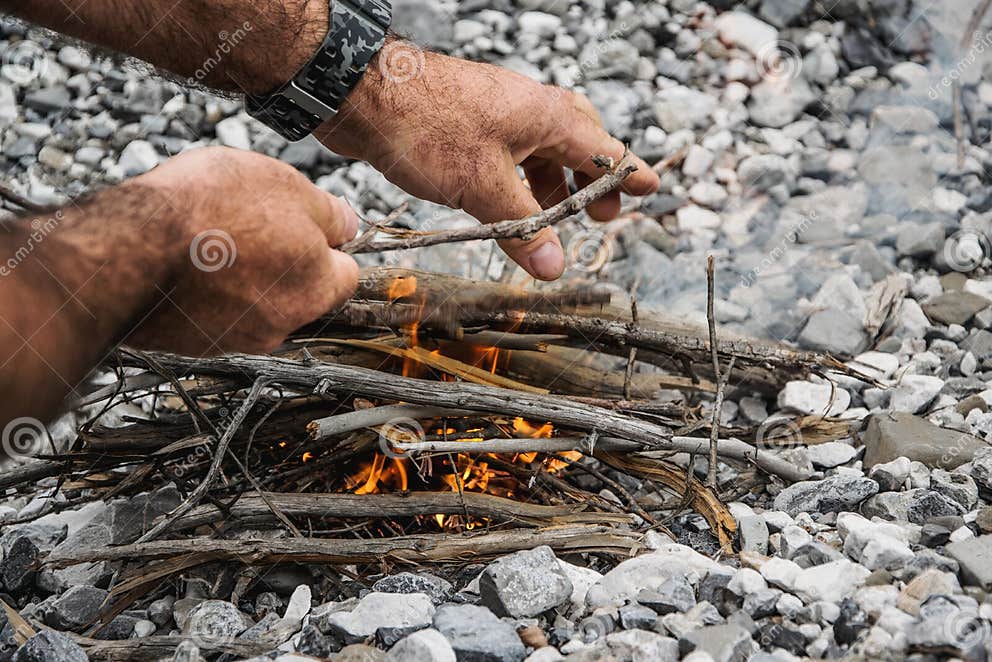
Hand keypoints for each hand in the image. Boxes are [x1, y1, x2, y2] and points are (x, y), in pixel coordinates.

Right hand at [128, 147, 358, 354]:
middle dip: (285, 262)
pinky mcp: (197, 343)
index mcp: (316, 287)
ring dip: (244, 277)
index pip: (345, 274)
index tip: (306, 225)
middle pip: (300, 291)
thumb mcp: (284, 185)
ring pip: (257, 304)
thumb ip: (327, 211)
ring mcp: (238, 338)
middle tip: (251, 224)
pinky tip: (187, 263)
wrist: (127, 249)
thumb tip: (347, 224)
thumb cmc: (207, 211)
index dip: (327, 244)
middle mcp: (283, 323)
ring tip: (213, 240)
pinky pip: (217, 315)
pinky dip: (209, 294)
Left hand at [316, 42, 659, 280]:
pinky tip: (505, 204)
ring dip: (550, 187)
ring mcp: (497, 113)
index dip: (626, 174)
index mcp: (548, 117)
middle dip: (589, 184)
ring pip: (539, 151)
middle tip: (599, 216)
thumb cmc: (426, 127)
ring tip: (550, 221)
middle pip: (576, 145)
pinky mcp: (468, 123)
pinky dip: (517, 181)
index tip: (649, 189)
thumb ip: (522, 228)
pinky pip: (508, 154)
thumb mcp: (483, 188)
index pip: (604, 149)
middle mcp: (529, 109)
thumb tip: (555, 268)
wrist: (362, 93)